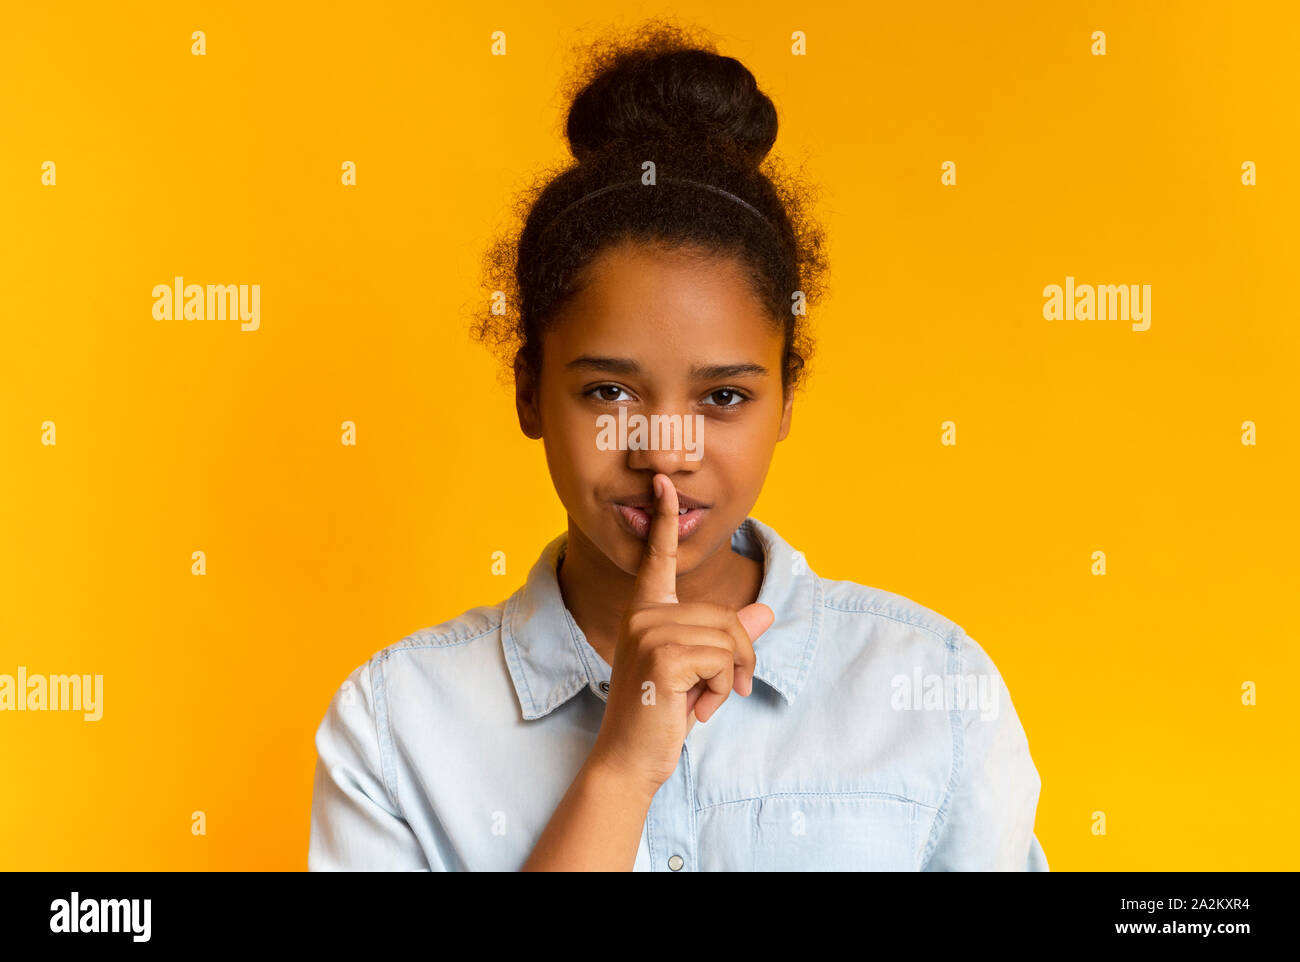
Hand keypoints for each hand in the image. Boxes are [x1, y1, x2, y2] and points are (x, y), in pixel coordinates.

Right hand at [586, 472, 774, 794]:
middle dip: (739, 659)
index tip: (664, 482)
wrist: (631, 759)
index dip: (663, 519)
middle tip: (718, 693)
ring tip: (702, 702)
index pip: (658, 559)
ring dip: (730, 679)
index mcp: (647, 612)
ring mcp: (650, 633)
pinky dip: (722, 690)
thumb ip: (728, 639)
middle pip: (726, 617)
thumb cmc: (661, 714)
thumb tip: (765, 610)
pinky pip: (724, 660)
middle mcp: (644, 616)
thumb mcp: (700, 671)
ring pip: (730, 638)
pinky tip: (695, 710)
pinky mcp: (663, 656)